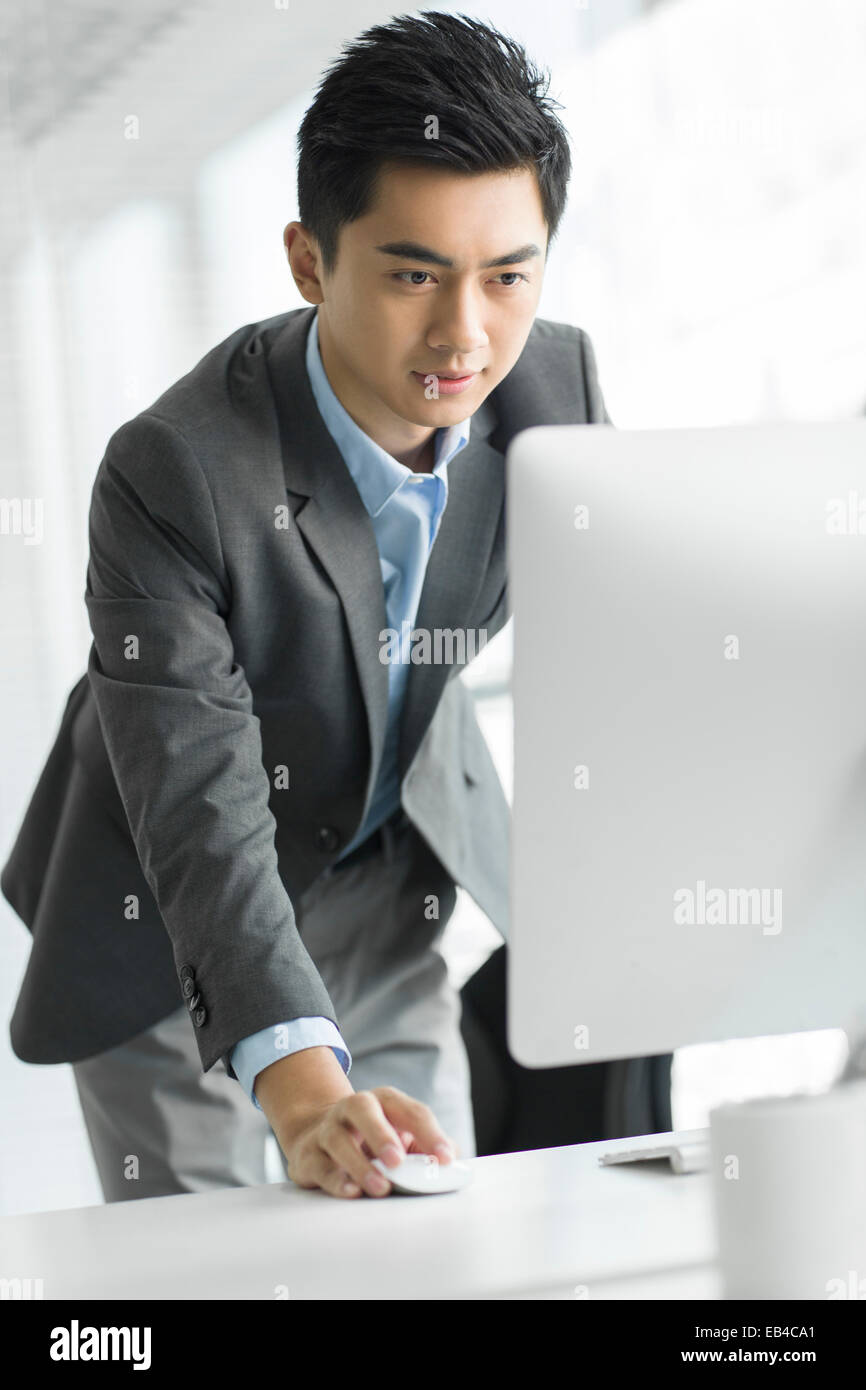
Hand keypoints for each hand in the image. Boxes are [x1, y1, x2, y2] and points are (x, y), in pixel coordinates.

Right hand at [280, 1086, 457, 1198]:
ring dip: (360, 1165)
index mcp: (385, 1102)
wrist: (317, 1136)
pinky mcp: (309, 1155)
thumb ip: (427, 1148)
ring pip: (339, 1140)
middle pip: (364, 1110)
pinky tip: (352, 1191)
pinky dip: (336, 1179)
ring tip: (381, 1187)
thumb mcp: (402, 1138)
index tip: (445, 1158)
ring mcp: (328, 1130)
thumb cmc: (372, 1141)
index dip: (431, 1134)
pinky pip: (320, 1166)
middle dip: (382, 1134)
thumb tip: (454, 1165)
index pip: (411, 1111)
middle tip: (398, 1161)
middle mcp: (353, 1109)